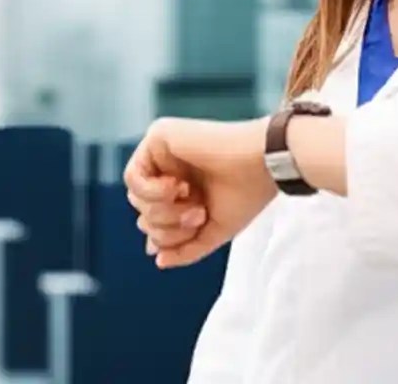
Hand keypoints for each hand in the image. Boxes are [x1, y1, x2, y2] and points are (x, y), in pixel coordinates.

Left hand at [124, 117, 276, 268]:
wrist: (265, 164)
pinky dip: (152, 192)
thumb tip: (157, 260)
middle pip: (141, 210)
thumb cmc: (246, 194)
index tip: (197, 226)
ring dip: (163, 210)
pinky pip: (132, 176)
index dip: (167, 236)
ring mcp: (161, 151)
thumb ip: (185, 247)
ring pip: (134, 196)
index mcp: (181, 187)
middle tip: (198, 215)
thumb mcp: (213, 230)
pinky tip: (178, 187)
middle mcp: (168, 168)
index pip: (152, 220)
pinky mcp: (158, 135)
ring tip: (194, 203)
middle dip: (165, 225)